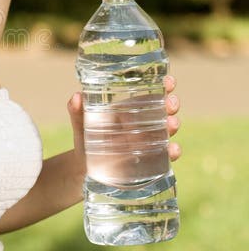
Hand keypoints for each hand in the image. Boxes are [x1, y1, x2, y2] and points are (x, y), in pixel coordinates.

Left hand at [67, 73, 181, 163]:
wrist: (84, 169)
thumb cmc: (85, 140)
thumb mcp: (81, 124)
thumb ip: (77, 111)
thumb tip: (77, 96)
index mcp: (130, 110)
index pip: (150, 94)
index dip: (163, 86)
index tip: (170, 81)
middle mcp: (143, 124)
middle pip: (164, 111)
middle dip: (171, 105)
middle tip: (171, 104)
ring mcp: (149, 142)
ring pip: (167, 131)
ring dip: (173, 126)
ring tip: (172, 124)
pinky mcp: (149, 161)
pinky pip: (165, 156)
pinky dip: (171, 152)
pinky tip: (173, 149)